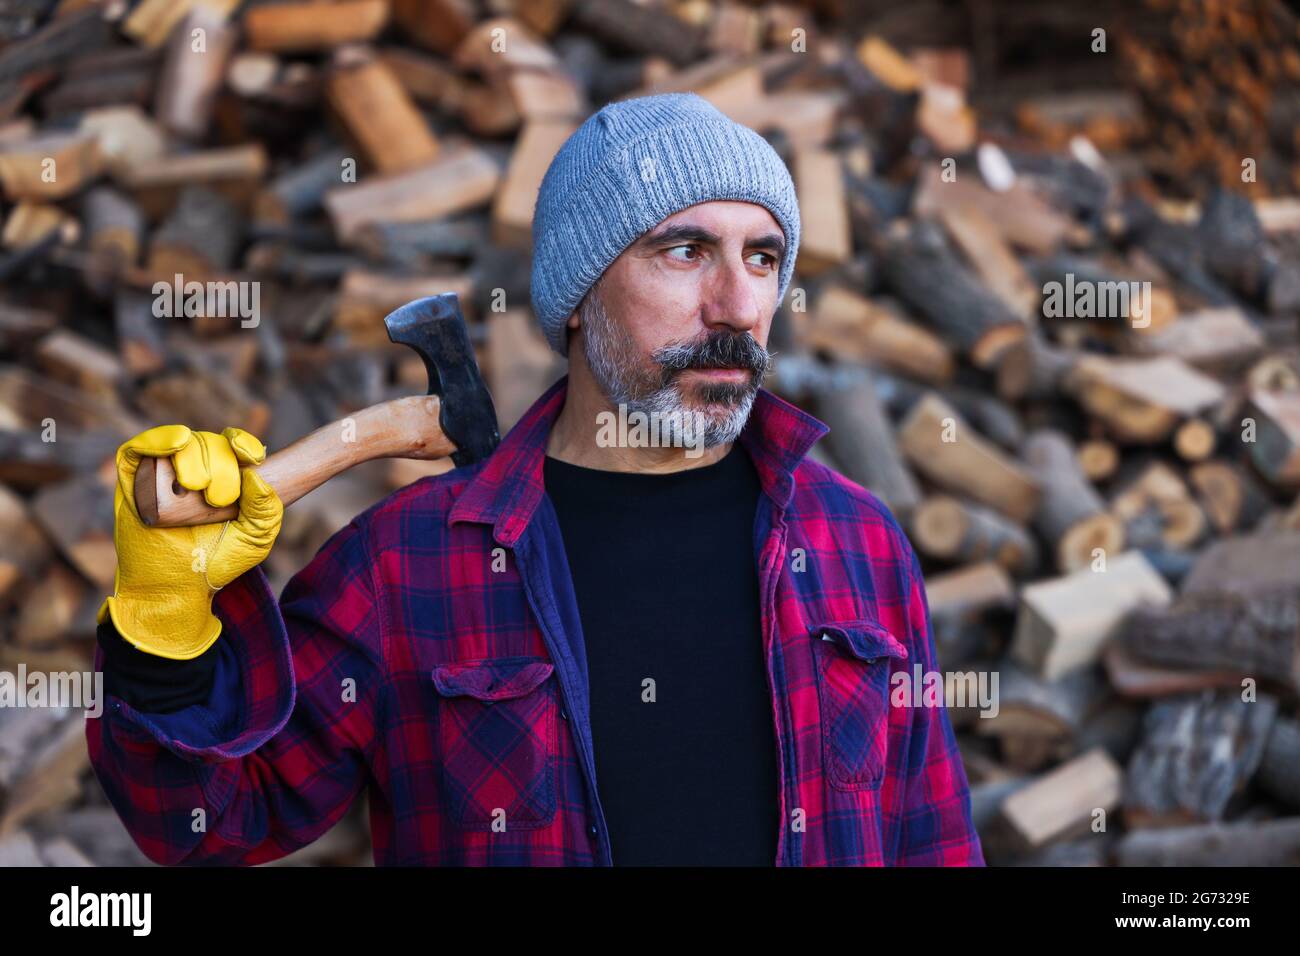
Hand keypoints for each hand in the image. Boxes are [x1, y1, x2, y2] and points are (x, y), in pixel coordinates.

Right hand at [97, 425, 283, 659]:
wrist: (175, 587)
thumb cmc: (217, 563)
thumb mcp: (254, 539)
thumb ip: (266, 508)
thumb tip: (255, 474)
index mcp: (225, 479)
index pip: (235, 445)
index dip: (242, 443)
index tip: (250, 456)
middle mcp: (194, 472)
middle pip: (209, 443)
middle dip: (219, 465)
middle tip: (217, 499)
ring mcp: (163, 475)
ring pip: (180, 443)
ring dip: (193, 459)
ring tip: (194, 488)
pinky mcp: (132, 481)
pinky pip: (139, 449)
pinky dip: (158, 440)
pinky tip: (176, 444)